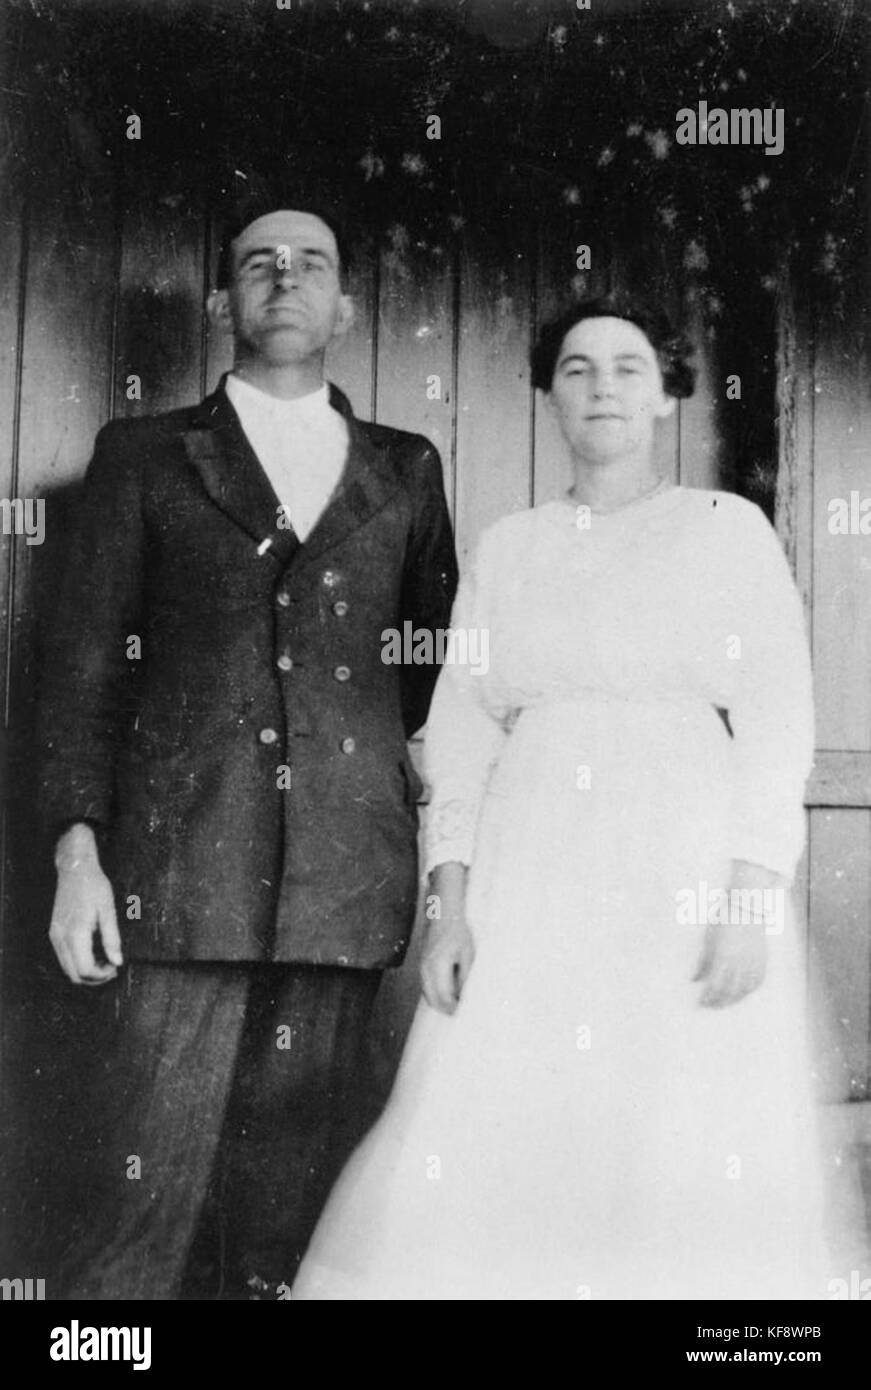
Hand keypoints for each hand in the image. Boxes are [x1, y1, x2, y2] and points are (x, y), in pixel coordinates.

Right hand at [49, 826, 122, 984]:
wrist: (75, 869)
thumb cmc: (94, 886)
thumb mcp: (108, 910)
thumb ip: (112, 938)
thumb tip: (117, 961)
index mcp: (76, 933)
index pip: (85, 969)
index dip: (101, 975)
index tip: (115, 968)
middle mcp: (61, 937)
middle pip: (73, 974)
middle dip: (93, 978)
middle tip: (111, 969)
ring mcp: (55, 935)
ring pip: (66, 967)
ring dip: (84, 971)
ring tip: (103, 962)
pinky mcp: (54, 931)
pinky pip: (63, 956)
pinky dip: (77, 962)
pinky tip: (92, 953)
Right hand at [420, 919, 474, 1014]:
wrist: (443, 915)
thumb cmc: (458, 932)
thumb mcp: (467, 954)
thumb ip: (464, 977)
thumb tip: (463, 995)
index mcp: (438, 967)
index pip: (443, 997)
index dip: (452, 1008)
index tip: (462, 1012)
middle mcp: (426, 969)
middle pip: (432, 999)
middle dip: (444, 1008)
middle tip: (457, 1013)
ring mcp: (422, 966)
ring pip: (427, 993)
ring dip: (438, 1002)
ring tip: (453, 1005)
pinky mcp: (422, 964)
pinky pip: (425, 985)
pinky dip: (433, 993)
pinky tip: (445, 994)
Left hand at [693, 920, 766, 1006]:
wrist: (746, 907)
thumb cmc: (723, 921)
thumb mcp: (708, 940)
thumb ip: (703, 962)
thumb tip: (695, 980)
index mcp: (723, 957)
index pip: (715, 986)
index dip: (708, 997)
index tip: (702, 1002)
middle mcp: (739, 963)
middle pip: (729, 992)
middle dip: (719, 1002)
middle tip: (711, 1006)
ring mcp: (753, 962)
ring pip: (744, 990)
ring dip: (734, 999)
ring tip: (725, 1002)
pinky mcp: (762, 960)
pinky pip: (757, 981)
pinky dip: (749, 990)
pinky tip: (743, 993)